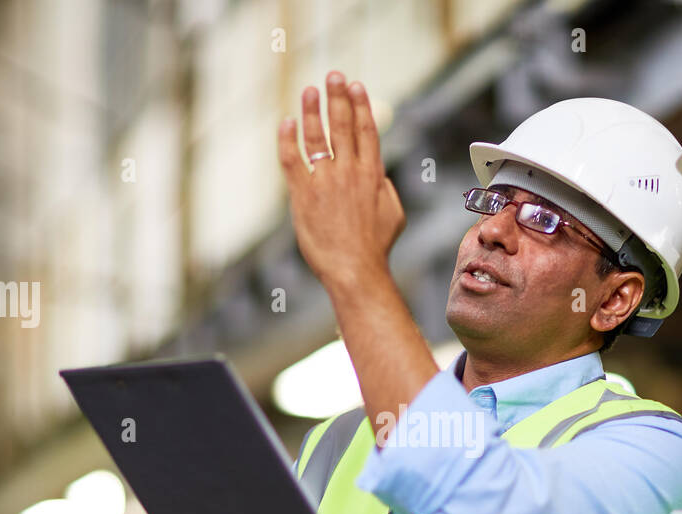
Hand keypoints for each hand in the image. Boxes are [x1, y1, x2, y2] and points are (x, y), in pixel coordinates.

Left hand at [277, 71, 405, 289]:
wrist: (355, 270)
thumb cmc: (376, 247)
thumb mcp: (394, 213)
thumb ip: (385, 188)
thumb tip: (378, 173)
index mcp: (372, 174)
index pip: (366, 131)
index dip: (360, 105)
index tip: (355, 86)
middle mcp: (349, 172)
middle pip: (343, 125)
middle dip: (338, 97)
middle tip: (333, 75)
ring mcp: (324, 182)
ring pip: (317, 137)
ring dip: (313, 110)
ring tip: (309, 90)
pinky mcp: (303, 195)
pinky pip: (292, 160)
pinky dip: (288, 139)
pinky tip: (287, 122)